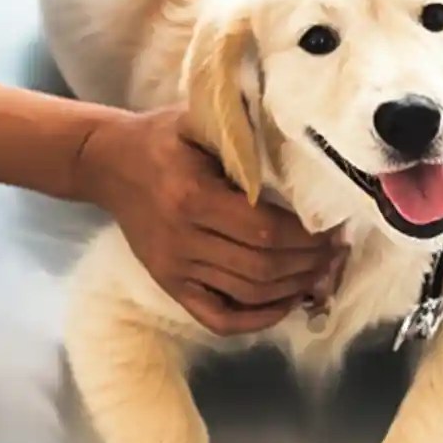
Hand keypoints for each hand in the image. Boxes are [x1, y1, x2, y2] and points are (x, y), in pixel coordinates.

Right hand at [73, 107, 346, 334]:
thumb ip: (244, 138)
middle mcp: (183, 240)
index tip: (333, 228)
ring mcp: (174, 269)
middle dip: (309, 264)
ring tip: (321, 272)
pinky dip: (257, 319)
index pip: (265, 231)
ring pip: (248, 294)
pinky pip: (218, 318)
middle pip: (262, 268)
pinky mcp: (170, 285)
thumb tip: (301, 153)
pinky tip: (285, 304)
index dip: (307, 238)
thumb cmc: (162, 138)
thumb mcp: (200, 123)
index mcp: (193, 197)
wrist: (106, 163)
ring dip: (293, 288)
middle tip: (336, 252)